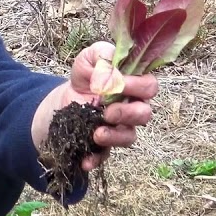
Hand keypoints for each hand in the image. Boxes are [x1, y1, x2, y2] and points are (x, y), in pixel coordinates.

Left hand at [31, 41, 158, 171]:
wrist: (65, 97)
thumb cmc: (86, 75)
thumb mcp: (89, 58)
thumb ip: (101, 54)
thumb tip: (109, 69)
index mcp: (134, 85)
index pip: (149, 86)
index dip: (137, 86)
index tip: (117, 84)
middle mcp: (132, 108)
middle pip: (145, 114)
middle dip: (128, 113)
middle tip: (108, 111)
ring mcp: (120, 128)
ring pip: (129, 137)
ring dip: (114, 136)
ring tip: (97, 133)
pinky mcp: (104, 145)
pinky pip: (105, 156)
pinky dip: (95, 159)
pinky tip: (85, 160)